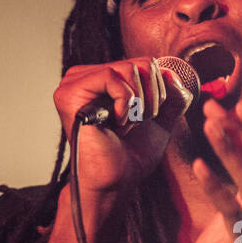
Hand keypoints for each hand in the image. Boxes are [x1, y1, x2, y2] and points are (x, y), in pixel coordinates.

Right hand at [52, 57, 192, 197]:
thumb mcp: (160, 119)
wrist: (117, 180)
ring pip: (128, 68)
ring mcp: (75, 83)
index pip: (143, 63)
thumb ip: (170, 95)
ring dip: (139, 102)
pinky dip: (125, 103)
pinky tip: (116, 122)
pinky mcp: (70, 92)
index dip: (158, 89)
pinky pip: (112, 77)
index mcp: (102, 79)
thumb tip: (171, 73)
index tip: (148, 116)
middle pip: (139, 63)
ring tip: (127, 123)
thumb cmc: (132, 154)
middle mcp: (85, 76)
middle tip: (138, 122)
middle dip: (151, 96)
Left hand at [185, 98, 241, 242]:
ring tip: (209, 125)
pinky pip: (231, 209)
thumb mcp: (232, 203)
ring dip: (230, 149)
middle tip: (213, 109)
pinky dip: (215, 185)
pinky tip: (199, 165)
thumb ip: (237, 173)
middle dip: (240, 131)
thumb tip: (224, 128)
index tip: (239, 104)